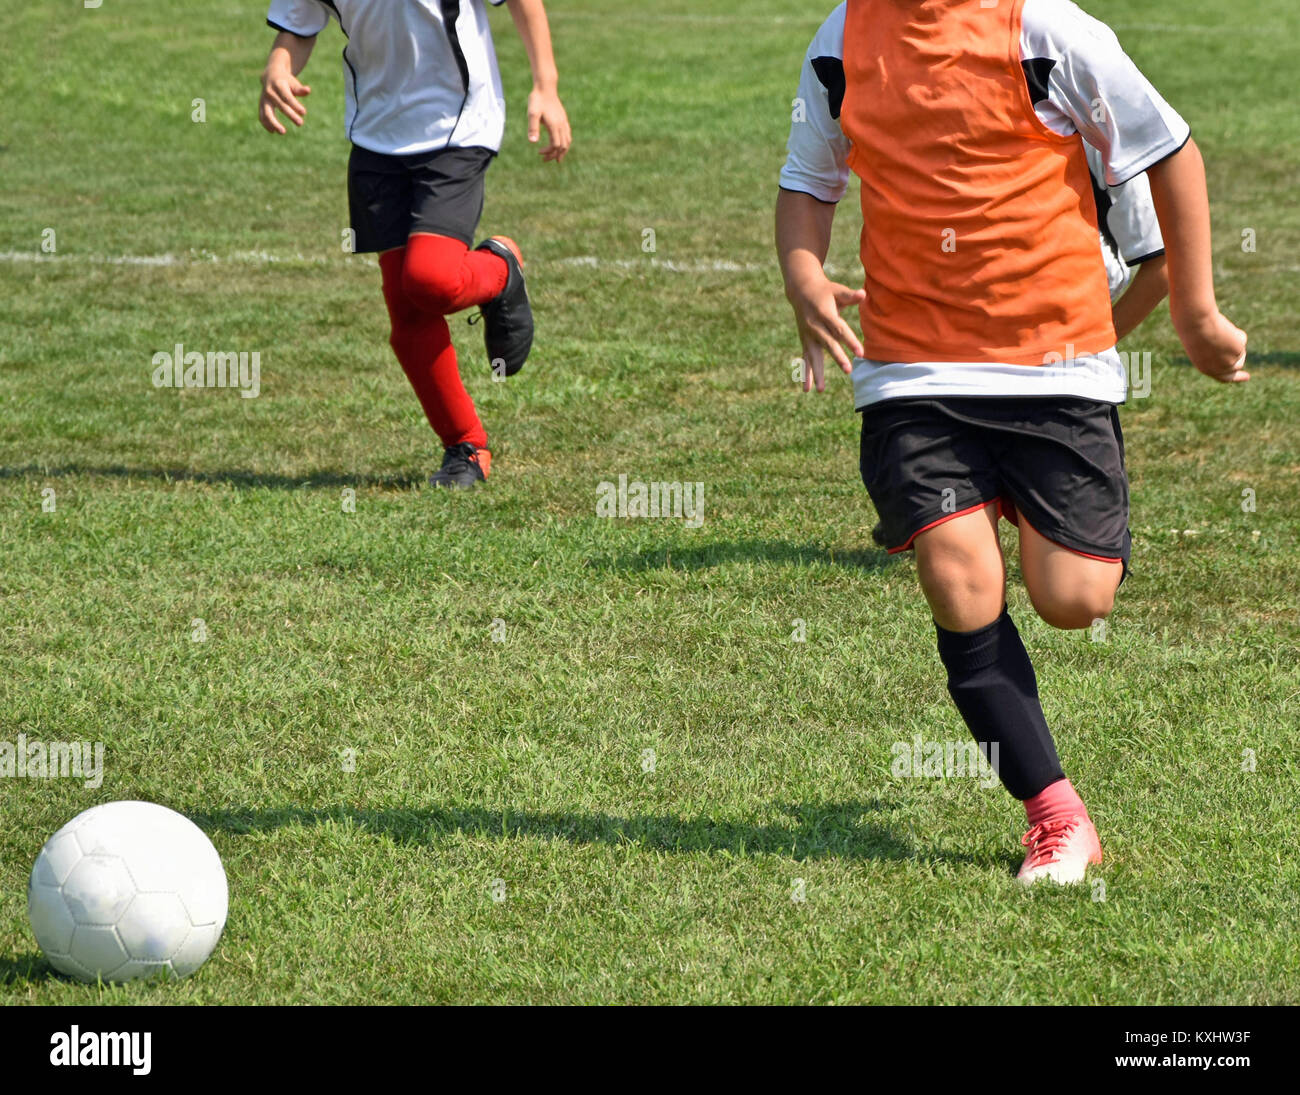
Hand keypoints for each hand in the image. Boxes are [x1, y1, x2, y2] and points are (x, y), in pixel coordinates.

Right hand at [259, 66, 310, 133]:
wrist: (271, 76)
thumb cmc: (286, 82)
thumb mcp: (293, 83)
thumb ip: (299, 89)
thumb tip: (308, 90)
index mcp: (278, 85)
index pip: (287, 97)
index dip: (295, 105)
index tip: (304, 113)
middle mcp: (270, 92)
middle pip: (280, 105)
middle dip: (290, 115)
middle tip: (300, 123)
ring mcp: (264, 99)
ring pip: (267, 113)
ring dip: (274, 123)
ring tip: (283, 132)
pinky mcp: (261, 105)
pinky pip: (262, 116)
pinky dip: (266, 124)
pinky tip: (274, 132)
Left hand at [526, 87, 570, 161]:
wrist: (545, 87)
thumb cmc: (537, 99)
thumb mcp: (532, 113)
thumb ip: (533, 127)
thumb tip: (532, 142)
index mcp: (555, 125)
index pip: (556, 145)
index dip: (549, 152)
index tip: (539, 152)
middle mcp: (561, 125)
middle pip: (563, 146)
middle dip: (555, 155)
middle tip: (544, 160)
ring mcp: (564, 122)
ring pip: (567, 141)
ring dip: (562, 151)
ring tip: (556, 158)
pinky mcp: (563, 119)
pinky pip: (568, 135)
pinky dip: (565, 143)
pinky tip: (559, 144)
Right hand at [786, 276, 865, 391]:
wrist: (801, 290)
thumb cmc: (825, 291)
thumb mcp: (837, 290)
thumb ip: (850, 296)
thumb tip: (863, 294)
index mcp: (824, 314)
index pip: (839, 329)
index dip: (850, 341)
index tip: (861, 353)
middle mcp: (815, 327)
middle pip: (828, 345)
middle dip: (838, 358)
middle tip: (848, 370)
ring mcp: (808, 336)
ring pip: (813, 357)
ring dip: (817, 373)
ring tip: (821, 390)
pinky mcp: (805, 342)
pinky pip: (806, 360)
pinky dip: (806, 374)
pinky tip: (807, 390)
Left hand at [1175, 309, 1249, 382]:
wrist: (1197, 324)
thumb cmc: (1194, 330)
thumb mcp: (1203, 344)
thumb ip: (1217, 350)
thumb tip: (1233, 347)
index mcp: (1206, 368)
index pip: (1224, 377)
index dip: (1236, 377)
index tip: (1247, 377)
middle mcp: (1219, 369)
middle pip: (1237, 366)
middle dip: (1241, 362)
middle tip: (1247, 374)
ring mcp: (1230, 362)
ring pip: (1240, 350)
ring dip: (1235, 342)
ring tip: (1221, 334)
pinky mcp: (1238, 352)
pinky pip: (1242, 339)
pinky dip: (1235, 332)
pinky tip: (1224, 329)